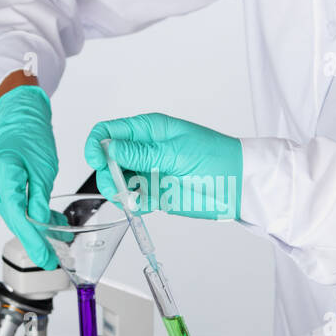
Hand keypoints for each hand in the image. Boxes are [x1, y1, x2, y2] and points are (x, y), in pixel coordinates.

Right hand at [0, 85, 59, 267]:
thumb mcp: (44, 168)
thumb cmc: (31, 136)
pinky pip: (13, 207)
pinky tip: (48, 223)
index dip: (33, 240)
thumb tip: (41, 224)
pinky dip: (30, 216)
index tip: (45, 257)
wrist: (20, 121)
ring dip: (35, 228)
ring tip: (57, 240)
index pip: (18, 215)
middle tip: (52, 258)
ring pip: (14, 216)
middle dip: (34, 239)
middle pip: (13, 218)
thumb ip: (40, 198)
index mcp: (2, 173)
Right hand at [84, 113, 241, 218]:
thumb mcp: (175, 153)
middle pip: (108, 159)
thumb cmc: (216, 158)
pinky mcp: (155, 192)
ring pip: (117, 180)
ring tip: (132, 199)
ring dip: (118, 191)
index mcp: (149, 130)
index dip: (97, 144)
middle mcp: (146, 150)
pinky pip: (133, 198)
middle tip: (117, 186)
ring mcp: (150, 171)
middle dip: (107, 173)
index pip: (110, 131)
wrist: (237, 186)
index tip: (97, 161)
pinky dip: (132, 204)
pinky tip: (143, 205)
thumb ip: (141, 153)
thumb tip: (110, 148)